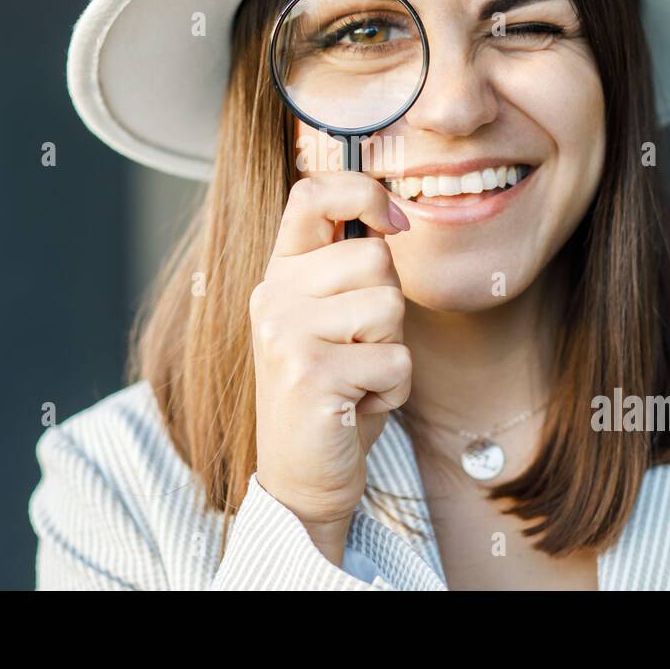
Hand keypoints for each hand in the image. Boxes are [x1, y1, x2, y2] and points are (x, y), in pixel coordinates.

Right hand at [249, 170, 412, 561]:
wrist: (302, 477)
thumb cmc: (333, 394)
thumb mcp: (332, 319)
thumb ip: (347, 269)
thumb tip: (391, 217)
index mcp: (279, 274)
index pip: (312, 193)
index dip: (363, 191)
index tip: (396, 221)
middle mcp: (273, 296)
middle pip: (374, 257)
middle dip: (390, 307)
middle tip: (358, 349)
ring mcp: (285, 333)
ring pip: (389, 306)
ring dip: (392, 351)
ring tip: (357, 378)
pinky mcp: (309, 374)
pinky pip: (396, 361)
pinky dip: (393, 391)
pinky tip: (358, 407)